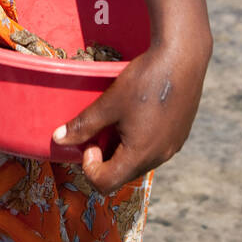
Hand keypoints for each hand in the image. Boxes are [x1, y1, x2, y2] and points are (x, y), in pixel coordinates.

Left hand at [51, 34, 211, 192]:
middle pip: (123, 174)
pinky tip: (138, 112)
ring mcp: (173, 146)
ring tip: (119, 119)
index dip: (90, 167)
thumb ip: (84, 124)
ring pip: (139, 161)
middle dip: (105, 157)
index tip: (90, 141)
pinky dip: (140, 139)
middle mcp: (160, 157)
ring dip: (123, 149)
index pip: (106, 183)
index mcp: (140, 155)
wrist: (183, 57)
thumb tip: (58, 139)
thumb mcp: (109, 103)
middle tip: (101, 127)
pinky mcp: (180, 134)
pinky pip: (154, 148)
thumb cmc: (144, 80)